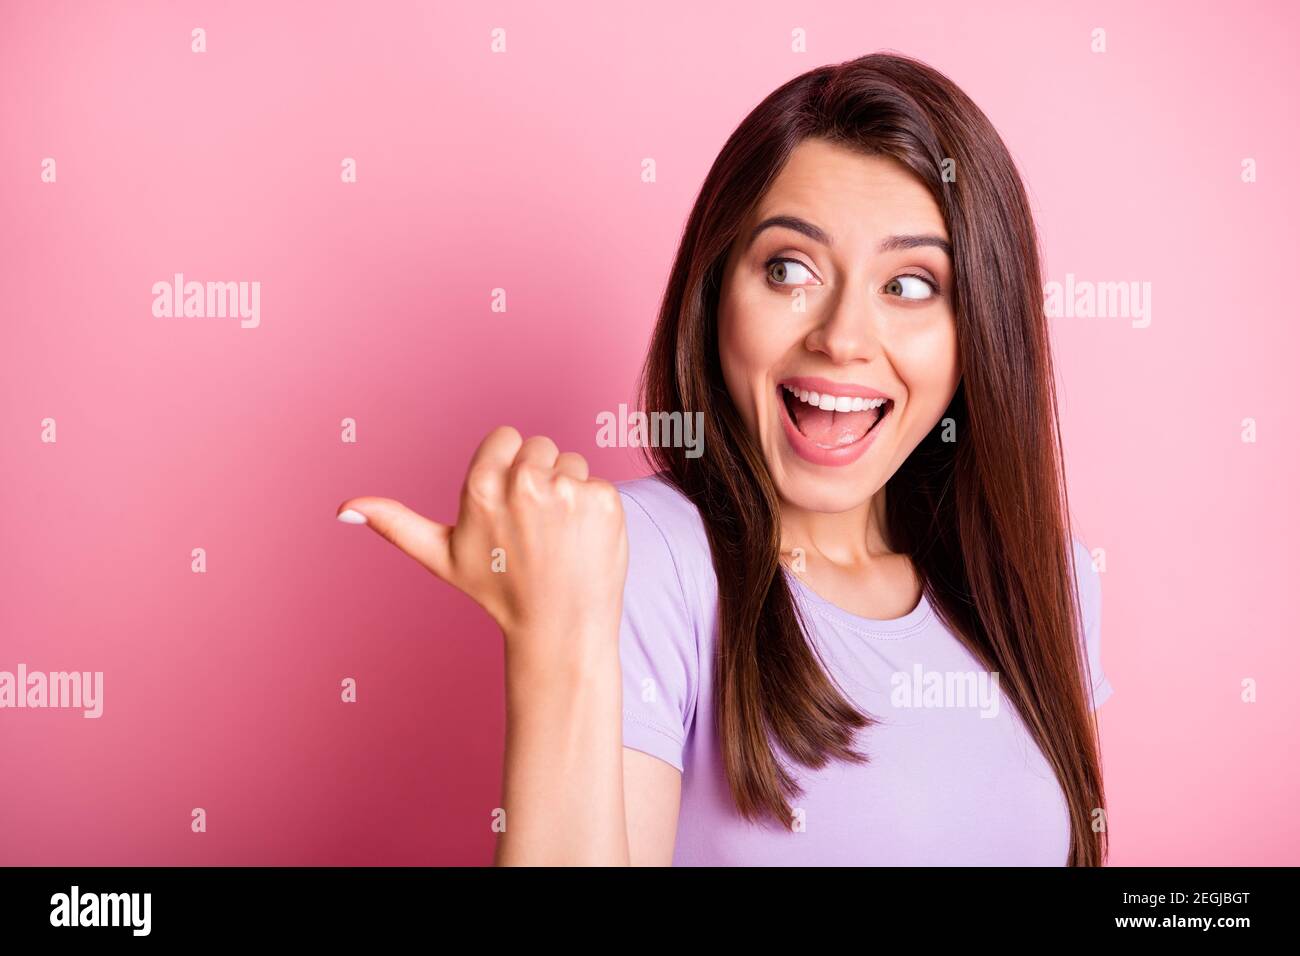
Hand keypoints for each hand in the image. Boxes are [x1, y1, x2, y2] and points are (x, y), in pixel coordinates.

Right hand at [335, 426, 628, 659]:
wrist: (559, 628)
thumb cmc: (500, 592)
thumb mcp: (443, 557)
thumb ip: (396, 525)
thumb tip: (343, 508)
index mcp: (481, 487)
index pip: (506, 437)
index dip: (508, 468)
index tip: (509, 505)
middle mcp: (524, 483)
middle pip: (540, 446)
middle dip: (540, 477)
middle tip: (536, 527)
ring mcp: (567, 491)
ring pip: (572, 462)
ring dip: (569, 492)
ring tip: (559, 536)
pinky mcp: (603, 500)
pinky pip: (599, 482)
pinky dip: (596, 509)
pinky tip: (584, 540)